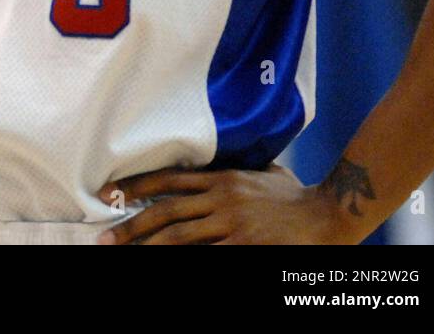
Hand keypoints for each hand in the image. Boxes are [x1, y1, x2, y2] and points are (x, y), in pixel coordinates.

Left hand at [97, 163, 349, 243]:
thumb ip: (234, 171)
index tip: (108, 193)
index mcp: (221, 178)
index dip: (136, 185)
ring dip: (149, 246)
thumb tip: (214, 169)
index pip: (168, 179)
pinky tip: (166, 263)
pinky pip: (207, 255)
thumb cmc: (295, 194)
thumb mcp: (260, 173)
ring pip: (181, 236)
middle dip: (132, 224)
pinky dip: (185, 260)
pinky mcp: (245, 246)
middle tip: (105, 237)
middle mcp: (221, 198)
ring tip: (124, 252)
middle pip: (166, 211)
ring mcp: (232, 224)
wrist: (328, 213)